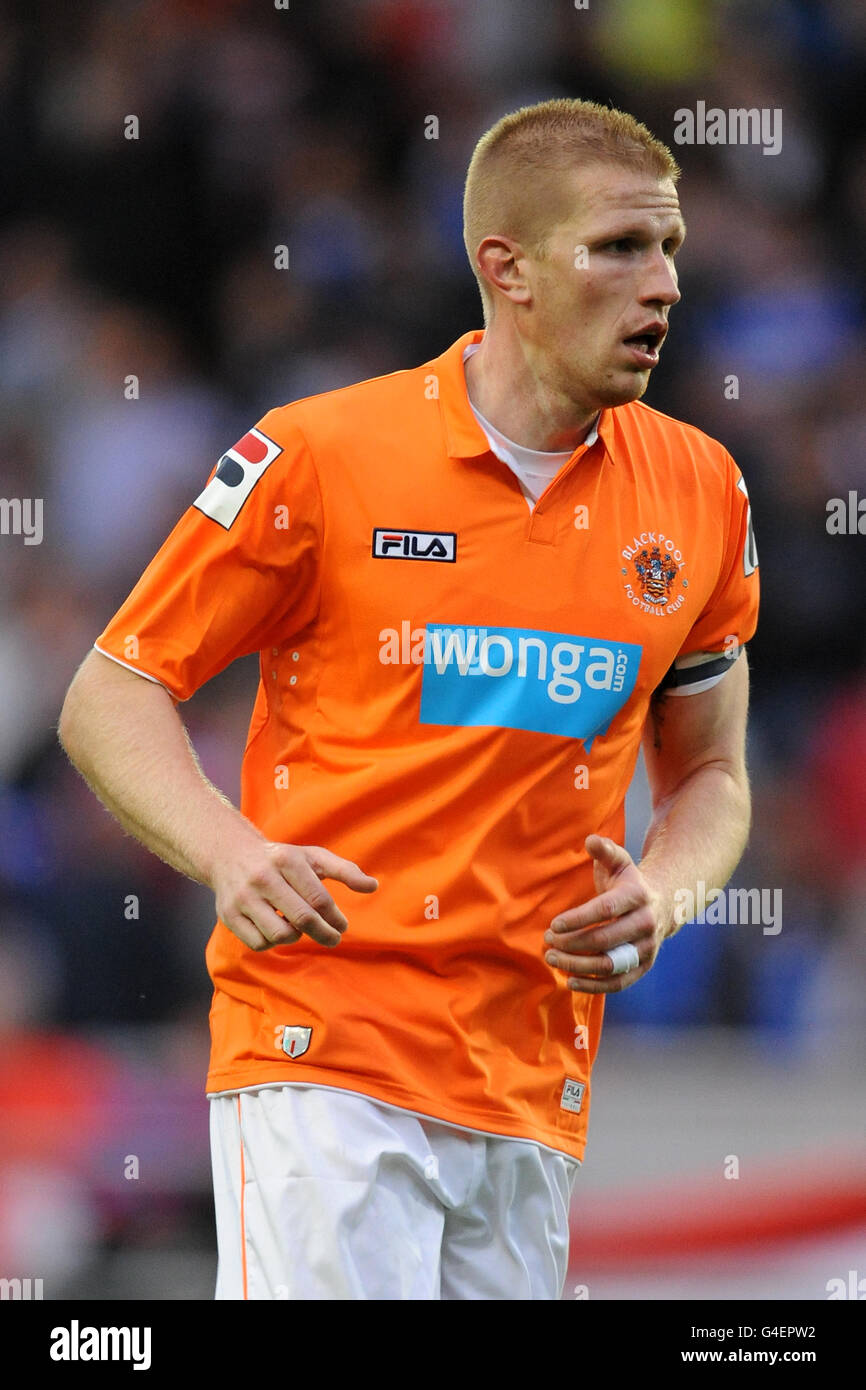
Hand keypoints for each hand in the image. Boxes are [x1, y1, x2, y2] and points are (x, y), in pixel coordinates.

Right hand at [211, 837, 377, 951]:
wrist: (229, 855)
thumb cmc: (281, 859)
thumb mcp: (312, 857)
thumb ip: (345, 870)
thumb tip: (373, 886)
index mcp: (286, 860)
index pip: (319, 898)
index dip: (335, 918)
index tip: (342, 925)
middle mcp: (263, 877)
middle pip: (302, 918)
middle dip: (324, 934)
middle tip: (334, 939)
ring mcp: (243, 898)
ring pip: (280, 935)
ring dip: (296, 937)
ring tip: (300, 928)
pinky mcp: (229, 916)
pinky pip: (259, 943)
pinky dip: (273, 942)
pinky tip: (278, 929)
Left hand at [543, 834, 665, 992]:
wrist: (663, 904)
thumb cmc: (629, 882)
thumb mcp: (619, 861)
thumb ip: (604, 850)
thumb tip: (590, 840)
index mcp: (638, 896)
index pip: (605, 910)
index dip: (578, 919)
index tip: (554, 924)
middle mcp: (646, 924)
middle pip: (605, 940)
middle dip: (572, 943)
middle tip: (548, 941)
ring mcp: (647, 948)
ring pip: (610, 964)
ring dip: (578, 965)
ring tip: (552, 959)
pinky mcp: (644, 967)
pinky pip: (619, 983)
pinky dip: (594, 986)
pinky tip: (570, 981)